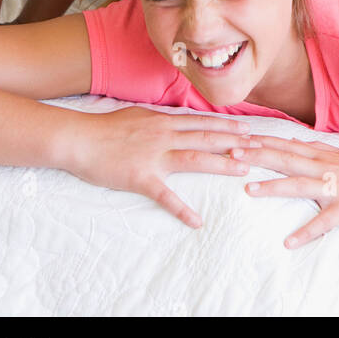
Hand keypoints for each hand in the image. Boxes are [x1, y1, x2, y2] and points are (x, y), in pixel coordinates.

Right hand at [68, 107, 262, 226]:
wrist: (79, 139)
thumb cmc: (107, 129)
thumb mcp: (139, 115)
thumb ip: (162, 119)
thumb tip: (181, 120)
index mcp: (164, 121)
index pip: (202, 122)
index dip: (227, 125)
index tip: (249, 128)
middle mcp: (164, 135)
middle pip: (206, 136)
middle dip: (235, 141)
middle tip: (259, 145)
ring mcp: (154, 156)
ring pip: (194, 158)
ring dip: (220, 164)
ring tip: (243, 170)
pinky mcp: (141, 177)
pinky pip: (165, 196)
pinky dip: (182, 210)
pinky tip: (197, 221)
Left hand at [244, 135, 338, 246]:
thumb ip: (317, 149)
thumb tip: (293, 141)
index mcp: (323, 155)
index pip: (286, 145)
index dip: (261, 141)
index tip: (236, 137)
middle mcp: (325, 167)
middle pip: (286, 159)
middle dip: (258, 156)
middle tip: (232, 153)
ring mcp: (335, 188)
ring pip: (299, 186)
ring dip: (274, 187)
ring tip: (249, 191)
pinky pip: (324, 222)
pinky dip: (306, 232)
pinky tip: (289, 242)